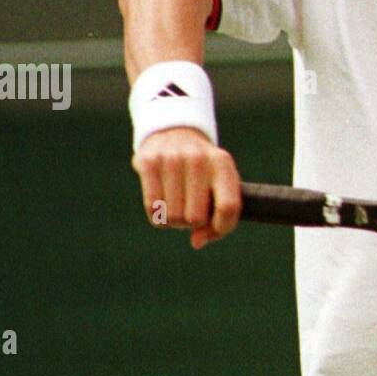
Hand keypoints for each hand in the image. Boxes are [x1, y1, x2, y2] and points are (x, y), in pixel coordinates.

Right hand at [131, 127, 241, 248]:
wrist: (173, 132)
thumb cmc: (201, 173)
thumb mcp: (218, 186)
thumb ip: (218, 219)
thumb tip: (197, 242)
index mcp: (223, 163)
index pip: (228, 207)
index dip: (220, 227)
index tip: (210, 229)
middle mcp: (198, 158)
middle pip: (195, 218)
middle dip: (191, 223)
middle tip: (188, 208)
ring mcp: (172, 158)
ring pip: (172, 217)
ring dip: (173, 219)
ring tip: (176, 203)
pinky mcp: (148, 162)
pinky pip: (153, 208)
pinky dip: (157, 215)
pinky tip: (161, 202)